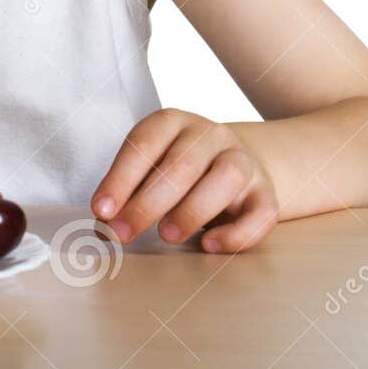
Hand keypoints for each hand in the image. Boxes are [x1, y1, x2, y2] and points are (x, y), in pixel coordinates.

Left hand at [91, 108, 279, 252]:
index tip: (101, 211)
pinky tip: (208, 245)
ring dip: (193, 209)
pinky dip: (237, 233)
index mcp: (173, 123)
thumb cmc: (180, 172)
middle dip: (148, 202)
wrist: (238, 167)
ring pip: (226, 177)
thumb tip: (104, 223)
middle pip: (182, 163)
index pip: (144, 144)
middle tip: (124, 233)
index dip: (120, 179)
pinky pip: (261, 213)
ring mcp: (243, 161)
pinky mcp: (265, 194)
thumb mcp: (151, 168)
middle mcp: (210, 135)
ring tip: (167, 236)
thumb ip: (127, 191)